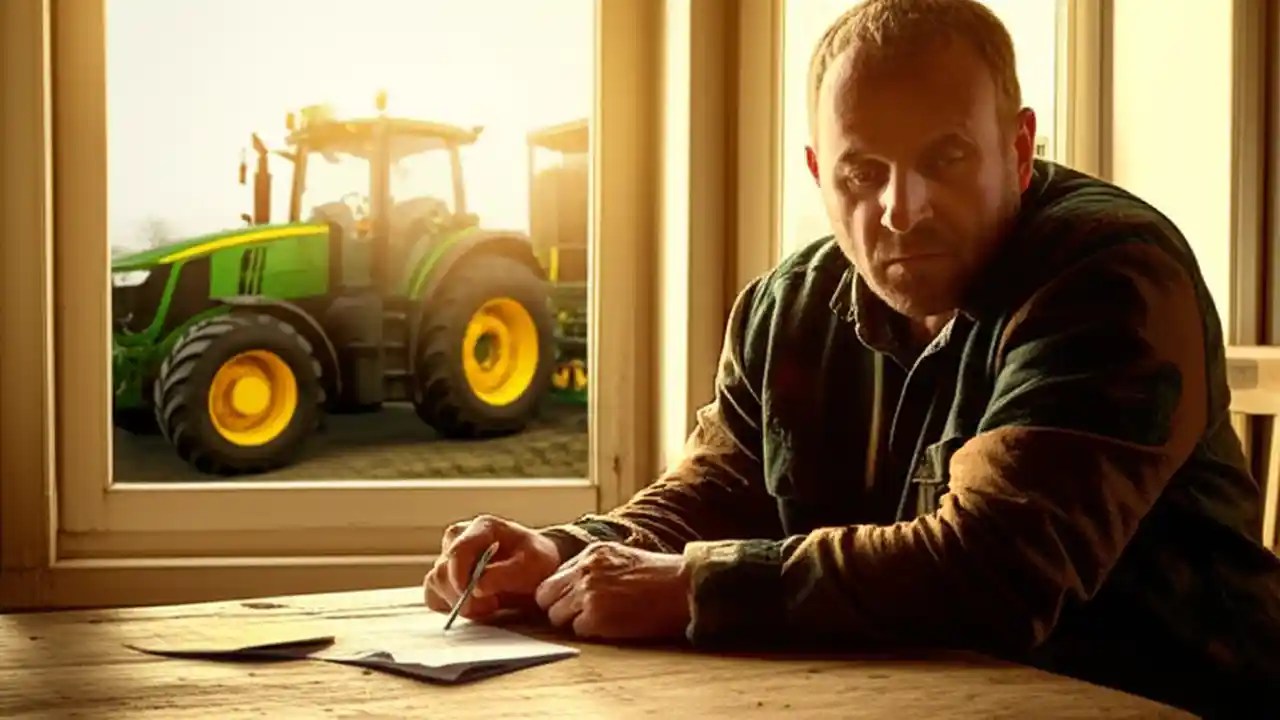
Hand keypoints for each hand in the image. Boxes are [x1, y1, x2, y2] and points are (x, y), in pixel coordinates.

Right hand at [423, 514, 561, 620]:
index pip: (458, 552)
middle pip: (442, 571)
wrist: (538, 569)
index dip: (461, 578)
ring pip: (435, 584)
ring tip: (489, 604)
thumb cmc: (537, 562)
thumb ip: (505, 574)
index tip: (475, 597)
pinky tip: (475, 607)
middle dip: (464, 596)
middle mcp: (460, 537)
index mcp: (482, 527)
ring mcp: (449, 556)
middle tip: (492, 604)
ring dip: (458, 603)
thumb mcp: (532, 566)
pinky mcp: (445, 576)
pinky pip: (434, 596)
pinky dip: (450, 607)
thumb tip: (476, 587)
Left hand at [533, 541, 691, 640]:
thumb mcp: (621, 557)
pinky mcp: (596, 616)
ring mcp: (588, 593)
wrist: (683, 588)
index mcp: (591, 553)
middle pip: (545, 595)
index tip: (571, 602)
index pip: (555, 576)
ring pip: (555, 615)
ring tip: (600, 620)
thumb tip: (572, 586)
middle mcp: (584, 570)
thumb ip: (594, 568)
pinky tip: (611, 626)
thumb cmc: (660, 576)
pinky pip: (577, 630)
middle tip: (579, 615)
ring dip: (573, 621)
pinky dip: (590, 633)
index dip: (561, 593)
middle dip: (558, 607)